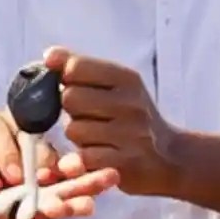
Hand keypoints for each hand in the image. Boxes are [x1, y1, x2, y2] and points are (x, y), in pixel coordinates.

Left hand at [49, 47, 179, 195]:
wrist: (171, 157)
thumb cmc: (133, 116)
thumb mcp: (116, 85)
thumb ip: (80, 67)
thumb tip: (49, 55)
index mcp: (127, 79)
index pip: (75, 67)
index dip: (65, 78)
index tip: (72, 86)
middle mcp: (130, 103)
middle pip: (70, 98)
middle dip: (70, 109)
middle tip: (86, 115)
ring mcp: (130, 134)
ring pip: (73, 129)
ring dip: (77, 135)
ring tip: (95, 136)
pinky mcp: (125, 163)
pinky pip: (84, 156)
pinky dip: (84, 158)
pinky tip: (98, 154)